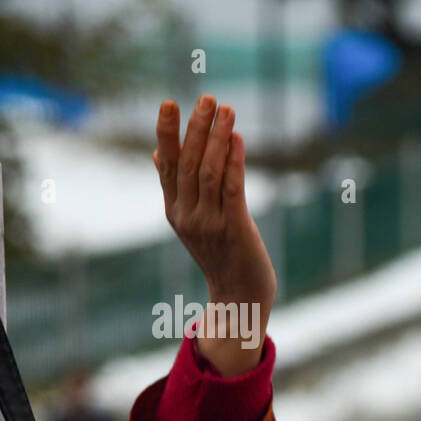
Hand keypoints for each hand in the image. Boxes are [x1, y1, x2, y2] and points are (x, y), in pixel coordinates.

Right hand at [154, 96, 275, 376]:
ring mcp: (210, 223)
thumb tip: (156, 153)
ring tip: (227, 111)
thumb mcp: (191, 221)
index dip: (167, 133)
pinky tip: (238, 140)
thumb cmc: (220, 255)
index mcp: (175, 210)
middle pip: (188, 163)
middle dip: (197, 128)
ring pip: (209, 172)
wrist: (239, 297)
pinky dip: (234, 162)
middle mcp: (188, 215)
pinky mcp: (235, 229)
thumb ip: (176, 188)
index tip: (170, 103)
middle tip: (207, 98)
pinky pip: (232, 189)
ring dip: (218, 138)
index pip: (167, 164)